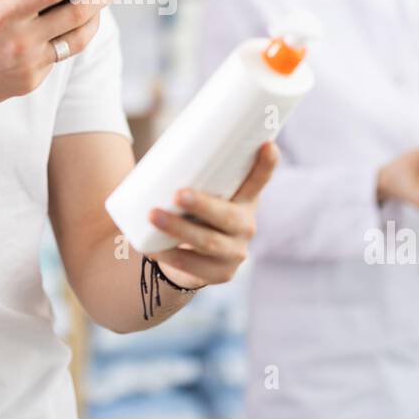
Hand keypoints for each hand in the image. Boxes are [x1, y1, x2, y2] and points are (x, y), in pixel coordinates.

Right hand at [0, 0, 118, 109]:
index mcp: (4, 15)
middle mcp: (21, 41)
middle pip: (75, 16)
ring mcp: (29, 64)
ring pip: (76, 41)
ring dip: (94, 21)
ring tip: (102, 7)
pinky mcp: (32, 81)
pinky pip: (56, 57)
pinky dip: (63, 40)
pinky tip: (68, 29)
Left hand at [147, 142, 279, 289]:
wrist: (193, 259)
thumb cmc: (194, 214)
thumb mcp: (203, 194)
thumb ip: (194, 177)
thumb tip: (162, 156)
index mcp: (245, 199)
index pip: (259, 179)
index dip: (266, 164)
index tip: (267, 145)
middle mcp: (246, 225)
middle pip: (227, 215)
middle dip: (202, 205)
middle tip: (178, 194)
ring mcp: (236, 251)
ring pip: (207, 241)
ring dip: (178, 229)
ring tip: (152, 216)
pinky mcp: (221, 273)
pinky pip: (192, 265)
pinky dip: (169, 254)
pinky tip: (151, 248)